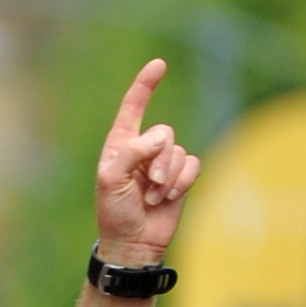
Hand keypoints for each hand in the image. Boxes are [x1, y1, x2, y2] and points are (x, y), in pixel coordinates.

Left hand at [95, 60, 199, 262]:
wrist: (133, 241)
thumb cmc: (115, 211)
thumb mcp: (112, 179)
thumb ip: (133, 152)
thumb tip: (162, 137)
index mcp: (121, 143)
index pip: (134, 107)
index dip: (146, 85)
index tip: (159, 64)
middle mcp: (143, 148)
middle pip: (164, 132)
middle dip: (158, 160)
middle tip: (147, 185)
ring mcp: (163, 163)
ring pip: (179, 151)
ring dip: (168, 178)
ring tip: (153, 197)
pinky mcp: (181, 177)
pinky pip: (193, 165)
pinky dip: (183, 182)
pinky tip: (169, 198)